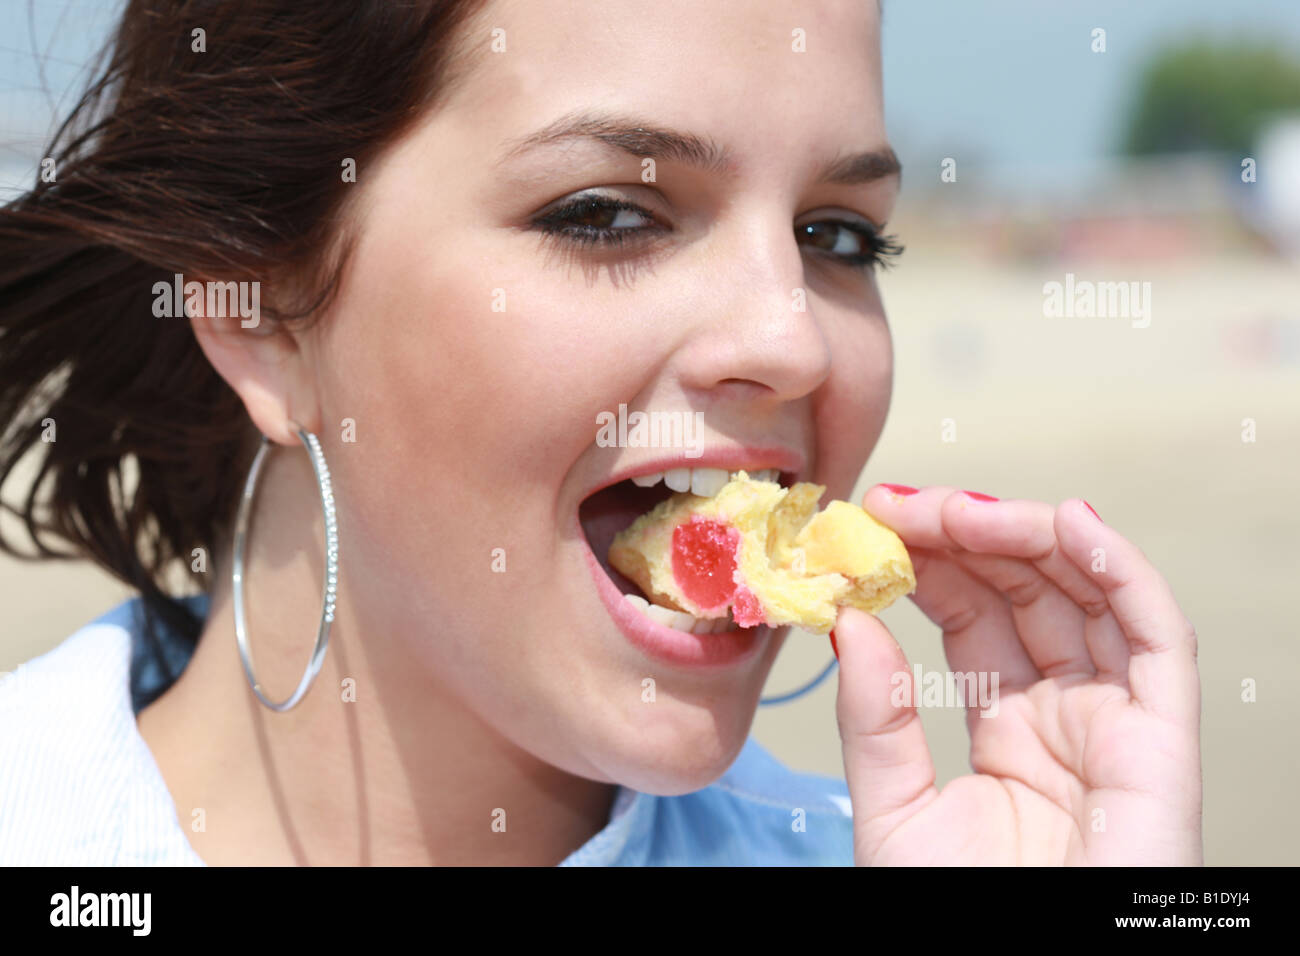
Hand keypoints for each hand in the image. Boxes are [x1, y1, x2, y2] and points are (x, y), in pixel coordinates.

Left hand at [834, 486, 1202, 864]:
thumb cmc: (960, 917)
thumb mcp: (894, 807)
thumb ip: (876, 715)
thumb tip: (848, 619)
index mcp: (1007, 728)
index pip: (974, 616)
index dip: (929, 562)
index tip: (869, 523)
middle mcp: (1066, 715)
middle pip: (1028, 593)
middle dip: (965, 537)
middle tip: (897, 506)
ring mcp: (1117, 723)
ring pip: (1089, 596)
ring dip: (1027, 536)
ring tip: (954, 509)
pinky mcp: (1163, 742)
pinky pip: (1159, 639)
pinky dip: (1122, 572)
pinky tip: (1065, 522)